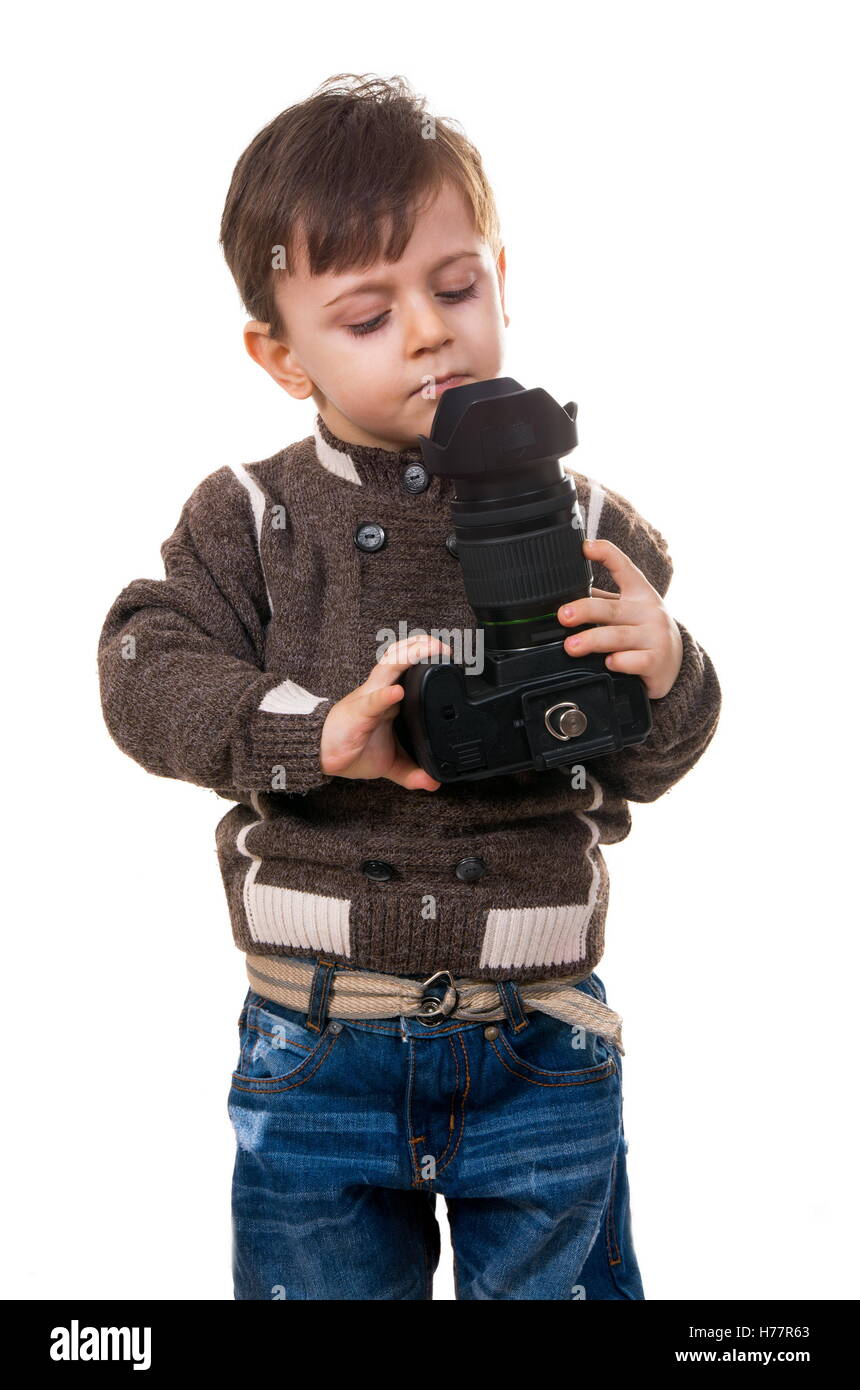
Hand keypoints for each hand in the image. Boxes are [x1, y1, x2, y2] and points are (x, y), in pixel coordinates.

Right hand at [319, 634, 450, 789]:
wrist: (322, 754)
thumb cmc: (353, 748)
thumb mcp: (390, 763)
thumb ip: (412, 772)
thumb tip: (434, 784)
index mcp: (391, 697)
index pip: (409, 668)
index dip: (428, 656)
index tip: (451, 654)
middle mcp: (381, 691)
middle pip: (401, 658)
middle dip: (422, 646)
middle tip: (445, 645)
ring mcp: (370, 698)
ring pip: (389, 668)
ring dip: (409, 657)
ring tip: (429, 650)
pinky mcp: (359, 712)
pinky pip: (373, 701)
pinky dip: (385, 695)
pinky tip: (397, 692)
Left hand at [557, 538, 682, 699]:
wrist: (675, 661)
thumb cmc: (643, 631)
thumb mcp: (627, 610)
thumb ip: (600, 602)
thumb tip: (563, 596)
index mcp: (639, 593)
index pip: (623, 567)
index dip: (605, 554)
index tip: (585, 547)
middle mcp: (649, 611)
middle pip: (612, 608)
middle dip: (585, 610)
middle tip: (563, 615)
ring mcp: (655, 636)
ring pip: (619, 636)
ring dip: (592, 640)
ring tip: (571, 646)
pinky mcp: (657, 661)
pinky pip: (634, 661)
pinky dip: (619, 662)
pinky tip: (608, 663)